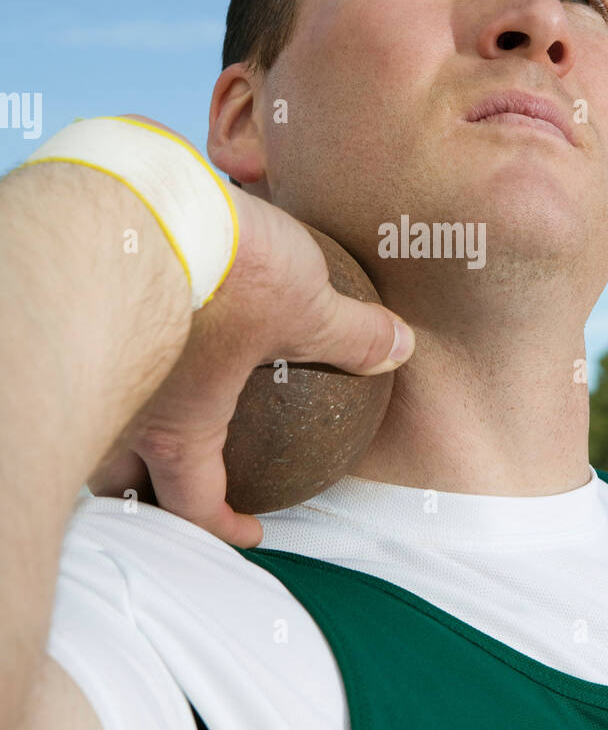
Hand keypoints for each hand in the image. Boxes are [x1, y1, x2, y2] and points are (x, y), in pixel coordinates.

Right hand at [88, 125, 413, 547]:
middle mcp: (124, 410)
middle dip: (145, 489)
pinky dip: (127, 351)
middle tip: (179, 481)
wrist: (138, 203)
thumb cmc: (220, 271)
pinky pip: (101, 347)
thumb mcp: (306, 306)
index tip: (249, 526)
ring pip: (97, 416)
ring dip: (125, 424)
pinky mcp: (88, 304)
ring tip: (155, 407)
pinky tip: (157, 317)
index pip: (192, 503)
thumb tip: (398, 348)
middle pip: (119, 476)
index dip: (221, 525)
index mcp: (177, 429)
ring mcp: (98, 362)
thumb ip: (350, 335)